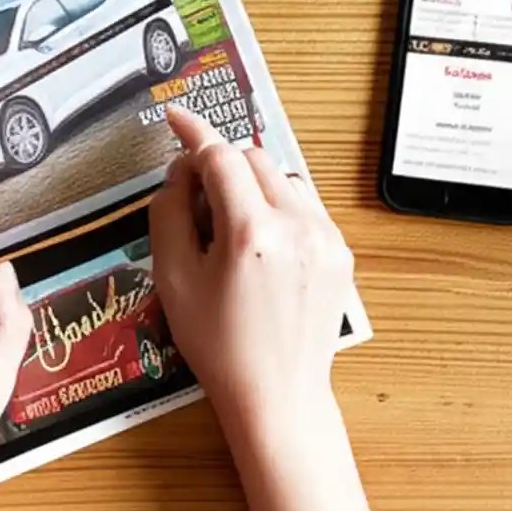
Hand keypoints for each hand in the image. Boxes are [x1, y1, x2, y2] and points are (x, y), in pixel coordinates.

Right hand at [149, 106, 353, 415]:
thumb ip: (170, 213)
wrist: (277, 393)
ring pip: (282, 178)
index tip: (176, 117)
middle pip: (253, 160)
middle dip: (220, 168)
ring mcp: (325, 238)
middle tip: (196, 204)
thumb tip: (181, 173)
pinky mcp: (341, 252)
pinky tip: (262, 248)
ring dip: (253, 187)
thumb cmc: (219, 345)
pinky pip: (305, 206)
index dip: (194, 133)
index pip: (219, 156)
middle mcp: (296, 226)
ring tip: (231, 233)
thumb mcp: (173, 279)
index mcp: (250, 232)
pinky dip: (280, 209)